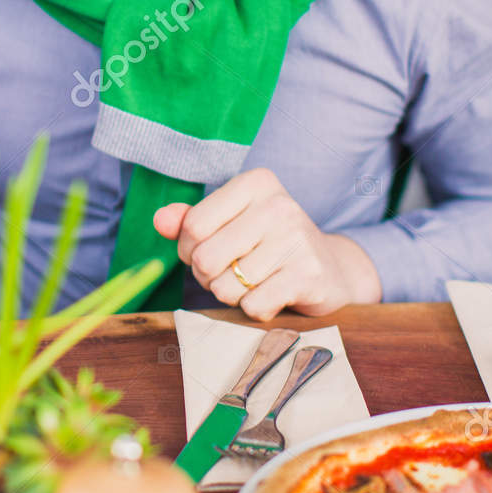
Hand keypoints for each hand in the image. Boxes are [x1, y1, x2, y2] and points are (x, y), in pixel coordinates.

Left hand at [153, 168, 380, 319]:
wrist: (330, 268)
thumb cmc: (268, 244)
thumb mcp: (231, 223)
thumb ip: (190, 221)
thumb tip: (160, 220)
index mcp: (256, 183)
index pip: (193, 225)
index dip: (189, 250)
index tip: (209, 251)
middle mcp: (279, 205)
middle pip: (205, 259)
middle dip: (208, 277)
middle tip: (230, 273)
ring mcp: (297, 240)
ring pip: (226, 287)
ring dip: (232, 295)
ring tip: (254, 282)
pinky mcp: (308, 275)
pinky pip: (253, 306)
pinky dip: (255, 310)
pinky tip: (272, 295)